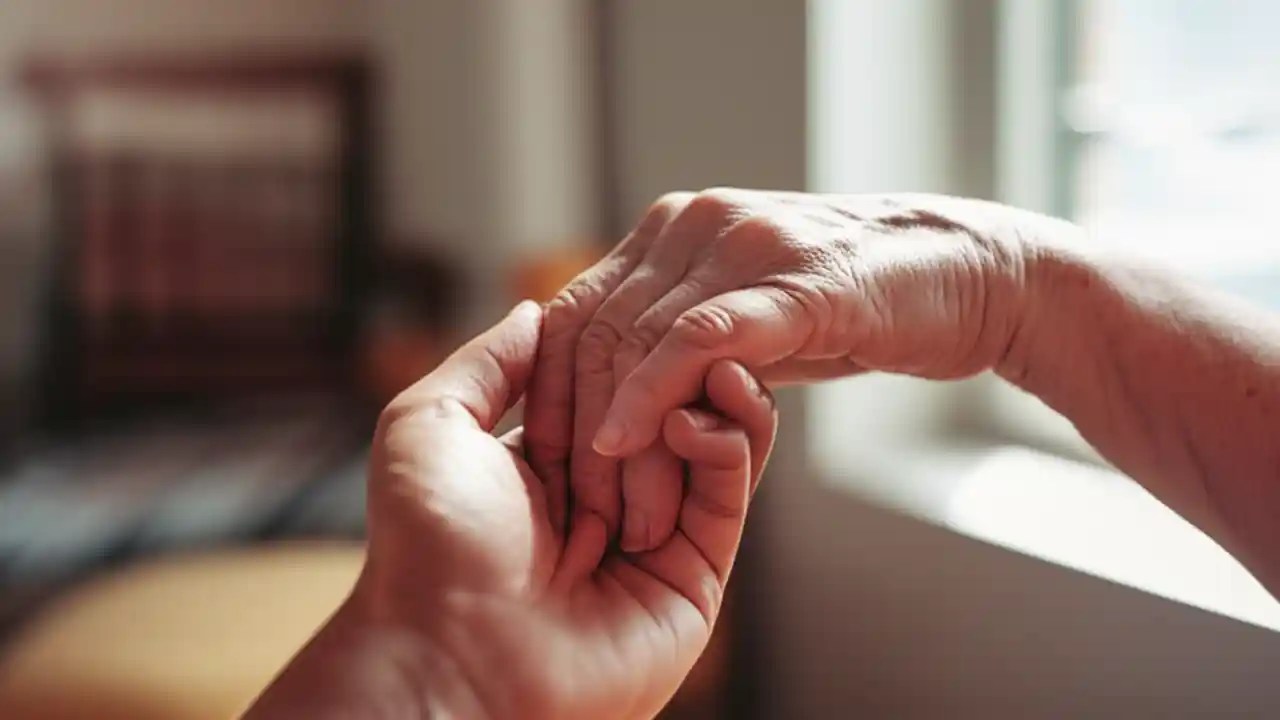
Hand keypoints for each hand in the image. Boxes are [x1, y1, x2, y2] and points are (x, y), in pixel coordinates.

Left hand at [246, 302, 776, 719]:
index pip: (613, 384)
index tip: (653, 300)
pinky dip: (727, 446)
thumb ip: (491, 362)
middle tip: (696, 327)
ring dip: (716, 397)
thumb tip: (537, 309)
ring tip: (718, 359)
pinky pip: (726, 501)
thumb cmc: (427, 543)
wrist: (451, 655)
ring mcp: (651, 538)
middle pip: (667, 411)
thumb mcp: (431, 424)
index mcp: (547, 464)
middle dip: (679, 367)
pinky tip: (699, 417)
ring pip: (710, 450)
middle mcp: (604, 497)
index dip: (632, 344)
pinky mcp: (692, 577)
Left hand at [525, 189, 1038, 549]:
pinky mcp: (792, 284)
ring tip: (612, 509)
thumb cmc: (856, 300)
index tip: (548, 468)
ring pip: (639, 340)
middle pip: (596, 330)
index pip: (574, 312)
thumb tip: (625, 381)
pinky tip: (626, 441)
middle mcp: (690, 225)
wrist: (969, 273)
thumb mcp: (752, 309)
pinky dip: (653, 391)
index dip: (549, 392)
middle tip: (580, 509)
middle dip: (575, 426)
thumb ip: (688, 331)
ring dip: (617, 433)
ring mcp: (741, 246)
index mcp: (670, 231)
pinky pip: (700, 338)